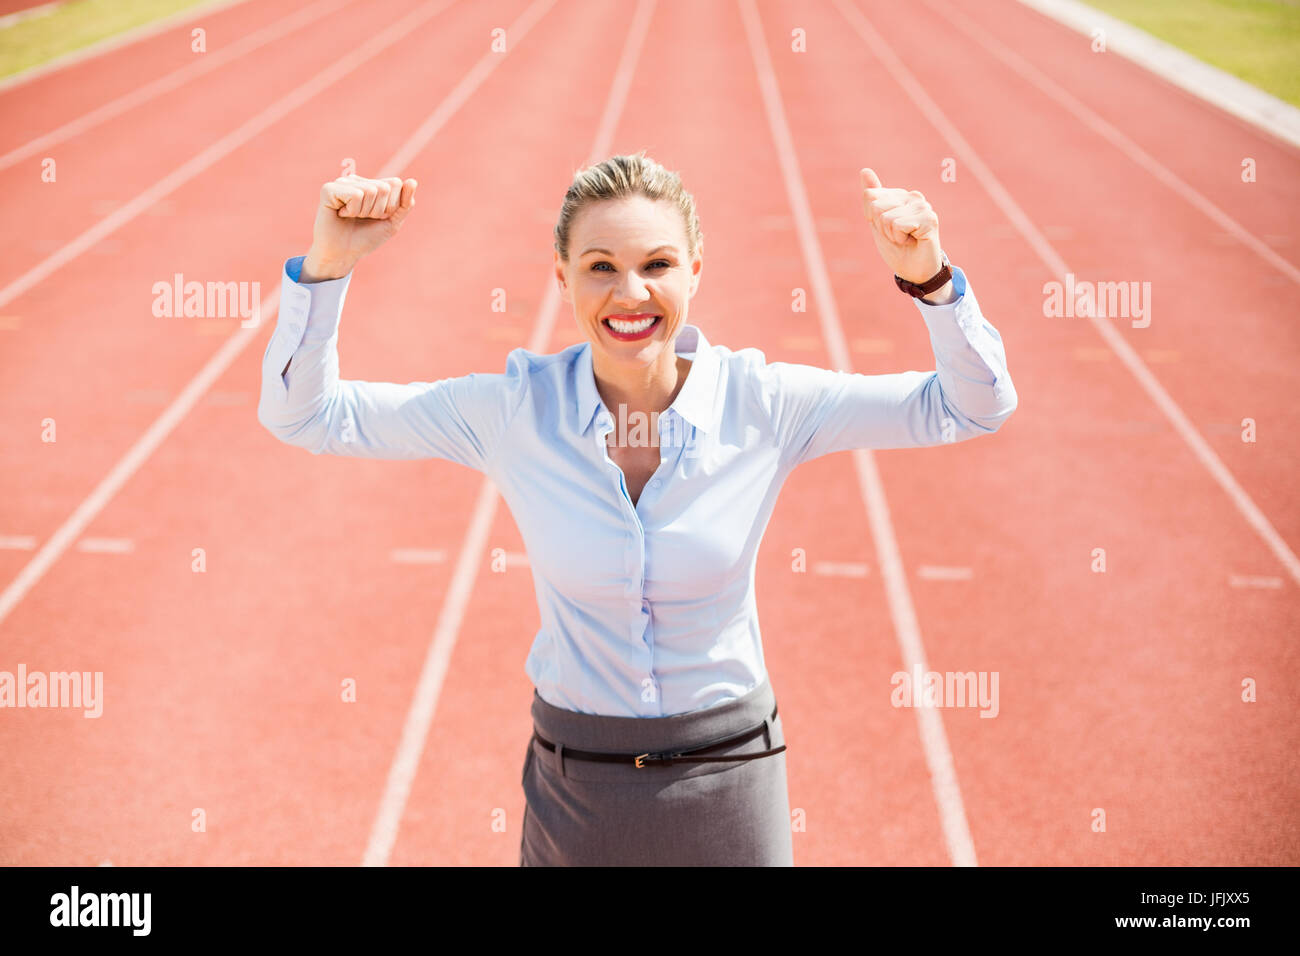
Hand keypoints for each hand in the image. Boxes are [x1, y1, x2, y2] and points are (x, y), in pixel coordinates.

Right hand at [302, 174, 417, 280]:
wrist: (343, 255)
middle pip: (384, 188)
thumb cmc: (366, 238)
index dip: (391, 206)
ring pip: (370, 191)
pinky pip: (356, 195)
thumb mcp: (392, 222)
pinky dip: (353, 210)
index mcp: (372, 185)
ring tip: (351, 217)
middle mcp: (357, 180)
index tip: (377, 217)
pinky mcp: (329, 189)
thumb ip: (405, 203)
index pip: (396, 183)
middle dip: (378, 210)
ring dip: (364, 212)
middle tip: (362, 219)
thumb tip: (412, 181)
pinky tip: (342, 214)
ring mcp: (342, 182)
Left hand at [858, 167, 942, 284]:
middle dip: (881, 228)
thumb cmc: (897, 248)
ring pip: (886, 217)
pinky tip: (913, 241)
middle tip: (897, 236)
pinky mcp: (929, 218)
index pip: (870, 196)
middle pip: (876, 206)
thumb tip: (865, 170)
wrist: (914, 271)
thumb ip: (872, 197)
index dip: (872, 218)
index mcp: (900, 195)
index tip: (887, 229)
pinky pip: (898, 225)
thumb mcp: (877, 222)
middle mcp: (913, 196)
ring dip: (891, 235)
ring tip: (905, 239)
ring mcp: (923, 206)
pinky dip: (900, 238)